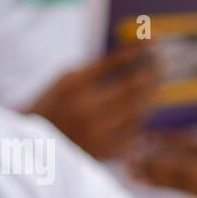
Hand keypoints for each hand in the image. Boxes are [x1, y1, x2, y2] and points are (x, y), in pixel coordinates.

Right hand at [26, 44, 159, 160]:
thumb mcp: (66, 80)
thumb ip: (97, 70)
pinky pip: (134, 134)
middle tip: (163, 66)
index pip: (115, 64)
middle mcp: (87, 109)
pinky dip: (141, 120)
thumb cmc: (52, 105)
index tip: (153, 44)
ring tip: (156, 87)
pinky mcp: (104, 152)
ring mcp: (97, 133)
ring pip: (138, 113)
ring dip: (151, 97)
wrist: (33, 144)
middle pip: (133, 89)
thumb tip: (133, 57)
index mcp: (75, 86)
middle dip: (152, 75)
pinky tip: (144, 110)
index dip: (138, 53)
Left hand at [129, 130, 196, 197]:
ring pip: (178, 181)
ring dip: (152, 174)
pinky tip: (138, 179)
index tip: (150, 130)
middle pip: (183, 165)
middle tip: (131, 149)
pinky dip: (159, 185)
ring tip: (130, 167)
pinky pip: (180, 191)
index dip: (172, 138)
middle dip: (156, 158)